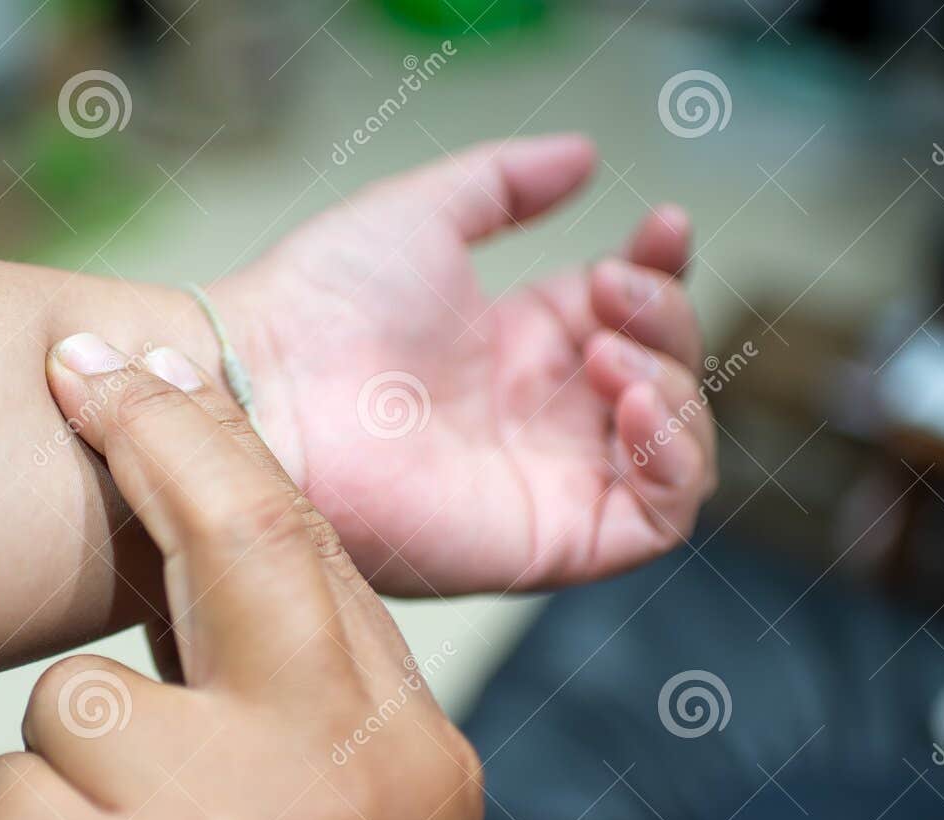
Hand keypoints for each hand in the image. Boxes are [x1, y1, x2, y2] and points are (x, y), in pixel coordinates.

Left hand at [0, 335, 482, 819]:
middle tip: (83, 383)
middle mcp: (310, 788)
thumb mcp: (389, 814)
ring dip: (78, 773)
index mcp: (397, 753)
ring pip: (62, 707)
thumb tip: (220, 511)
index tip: (124, 359)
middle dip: (129, 457)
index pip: (289, 539)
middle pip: (181, 568)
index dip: (194, 429)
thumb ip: (325, 672)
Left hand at [214, 134, 715, 593]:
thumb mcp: (424, 213)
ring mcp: (548, 481)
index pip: (632, 316)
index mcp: (519, 347)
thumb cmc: (317, 307)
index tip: (663, 225)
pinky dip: (672, 458)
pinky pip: (658, 520)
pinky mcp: (548, 539)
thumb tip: (584, 155)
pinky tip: (631, 403)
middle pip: (667, 374)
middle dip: (665, 318)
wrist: (267, 392)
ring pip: (675, 446)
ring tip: (606, 350)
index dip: (663, 273)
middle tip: (606, 290)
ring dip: (676, 387)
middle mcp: (540, 418)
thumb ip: (507, 183)